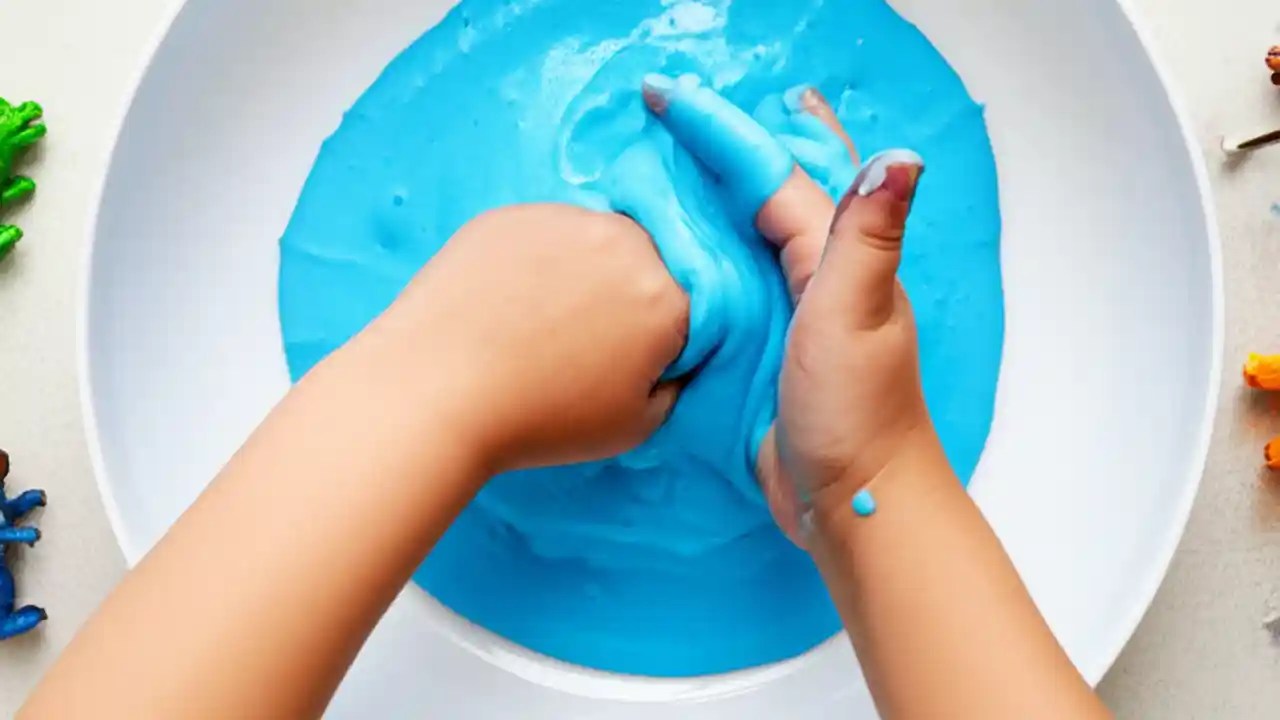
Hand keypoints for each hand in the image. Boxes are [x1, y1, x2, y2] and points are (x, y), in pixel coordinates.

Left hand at [369, 203, 688, 473]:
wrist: (435, 389)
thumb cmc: (542, 419)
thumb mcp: (635, 427)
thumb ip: (674, 385)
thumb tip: (669, 358)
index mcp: (667, 296)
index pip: (688, 309)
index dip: (660, 342)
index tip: (624, 366)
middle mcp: (627, 241)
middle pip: (645, 264)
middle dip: (625, 296)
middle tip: (578, 341)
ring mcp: (566, 218)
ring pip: (595, 241)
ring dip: (583, 270)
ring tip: (535, 321)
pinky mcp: (514, 213)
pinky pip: (543, 233)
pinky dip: (534, 260)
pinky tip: (503, 301)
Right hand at [643, 76, 932, 542]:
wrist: (853, 501)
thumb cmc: (856, 413)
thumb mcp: (856, 317)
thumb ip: (866, 238)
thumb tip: (899, 156)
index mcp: (834, 253)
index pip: (772, 170)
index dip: (720, 128)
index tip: (663, 96)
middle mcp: (814, 268)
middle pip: (769, 185)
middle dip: (731, 141)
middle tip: (679, 108)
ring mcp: (788, 307)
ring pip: (748, 228)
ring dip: (717, 188)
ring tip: (678, 155)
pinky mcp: (763, 344)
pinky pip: (730, 279)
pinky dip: (707, 248)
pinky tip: (681, 244)